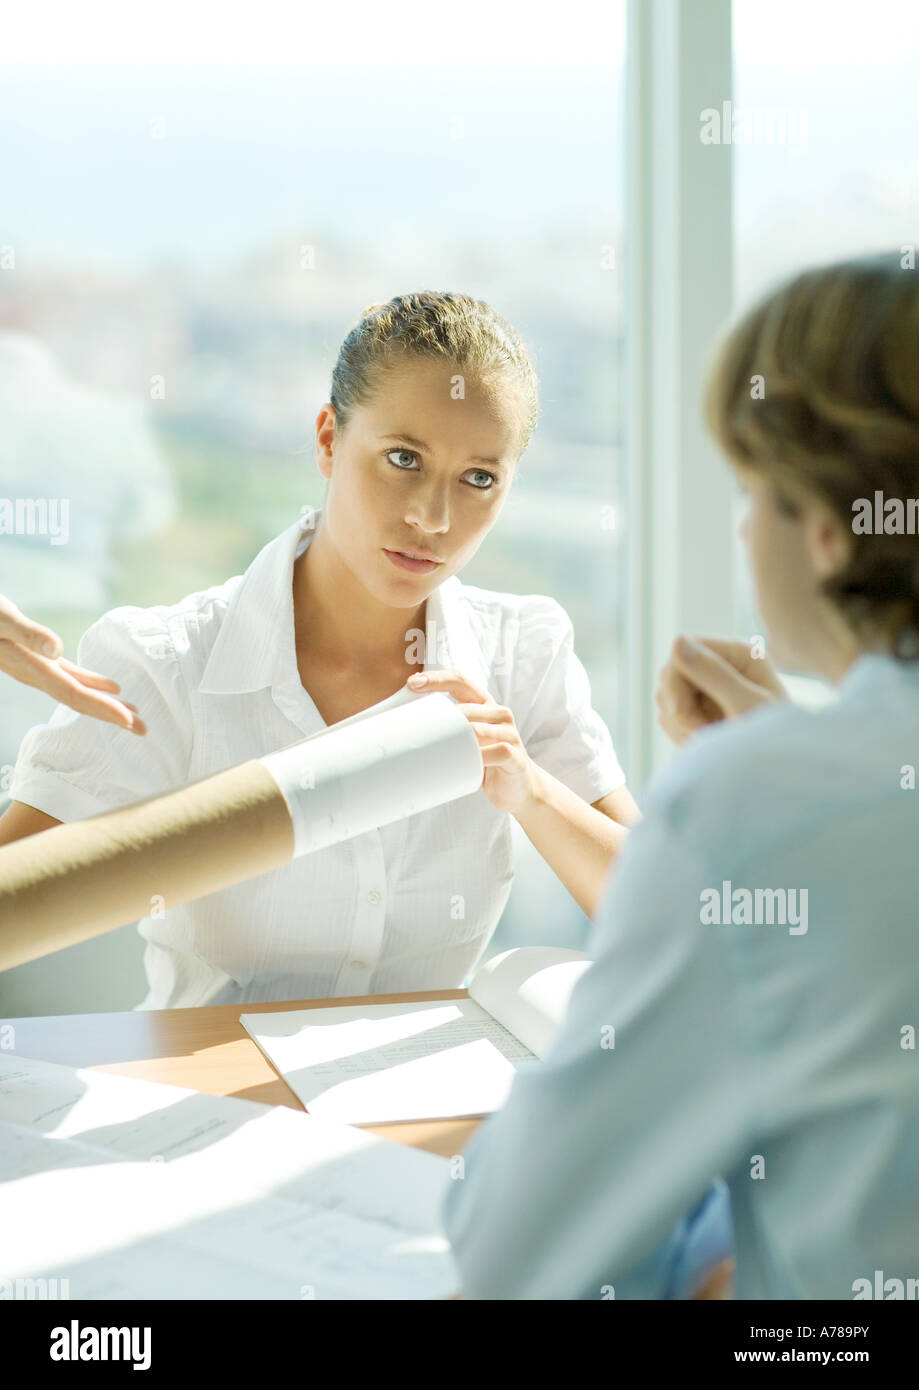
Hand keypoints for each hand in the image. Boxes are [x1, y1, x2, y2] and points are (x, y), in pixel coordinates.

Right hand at [0, 594, 146, 733]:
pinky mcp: (40, 659)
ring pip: (80, 692)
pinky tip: (113, 689)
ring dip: (108, 705)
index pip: (74, 695)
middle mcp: (38, 674)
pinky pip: (73, 678)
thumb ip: (27, 634)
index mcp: (32, 668)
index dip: (102, 709)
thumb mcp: (2, 618)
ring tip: (136, 715)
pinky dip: (94, 684)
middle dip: (114, 717)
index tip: (129, 722)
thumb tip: (57, 650)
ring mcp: (39, 669)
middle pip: (82, 702)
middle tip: (145, 730)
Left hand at [406, 669, 537, 813]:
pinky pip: (499, 751)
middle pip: (468, 705)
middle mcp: (498, 714)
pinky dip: (483, 755)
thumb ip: (445, 732)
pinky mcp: (515, 756)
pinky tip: (473, 761)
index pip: (460, 681)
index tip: (412, 683)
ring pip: (480, 727)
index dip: (437, 679)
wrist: (519, 789)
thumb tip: (397, 733)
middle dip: (442, 712)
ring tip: (440, 742)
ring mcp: (509, 734)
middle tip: (416, 720)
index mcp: (483, 704)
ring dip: (461, 734)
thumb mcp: (466, 742)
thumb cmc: (486, 762)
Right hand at [655, 636, 785, 744]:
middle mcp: (722, 664)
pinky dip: (680, 732)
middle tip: (701, 735)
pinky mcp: (700, 707)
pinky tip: (704, 744)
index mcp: (738, 653)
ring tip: (708, 741)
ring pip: (666, 695)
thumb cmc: (774, 739)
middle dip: (679, 707)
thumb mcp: (746, 705)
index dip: (676, 680)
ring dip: (679, 723)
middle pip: (670, 673)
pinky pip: (669, 714)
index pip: (683, 649)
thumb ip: (714, 673)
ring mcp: (709, 686)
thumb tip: (677, 640)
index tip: (680, 712)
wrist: (782, 773)